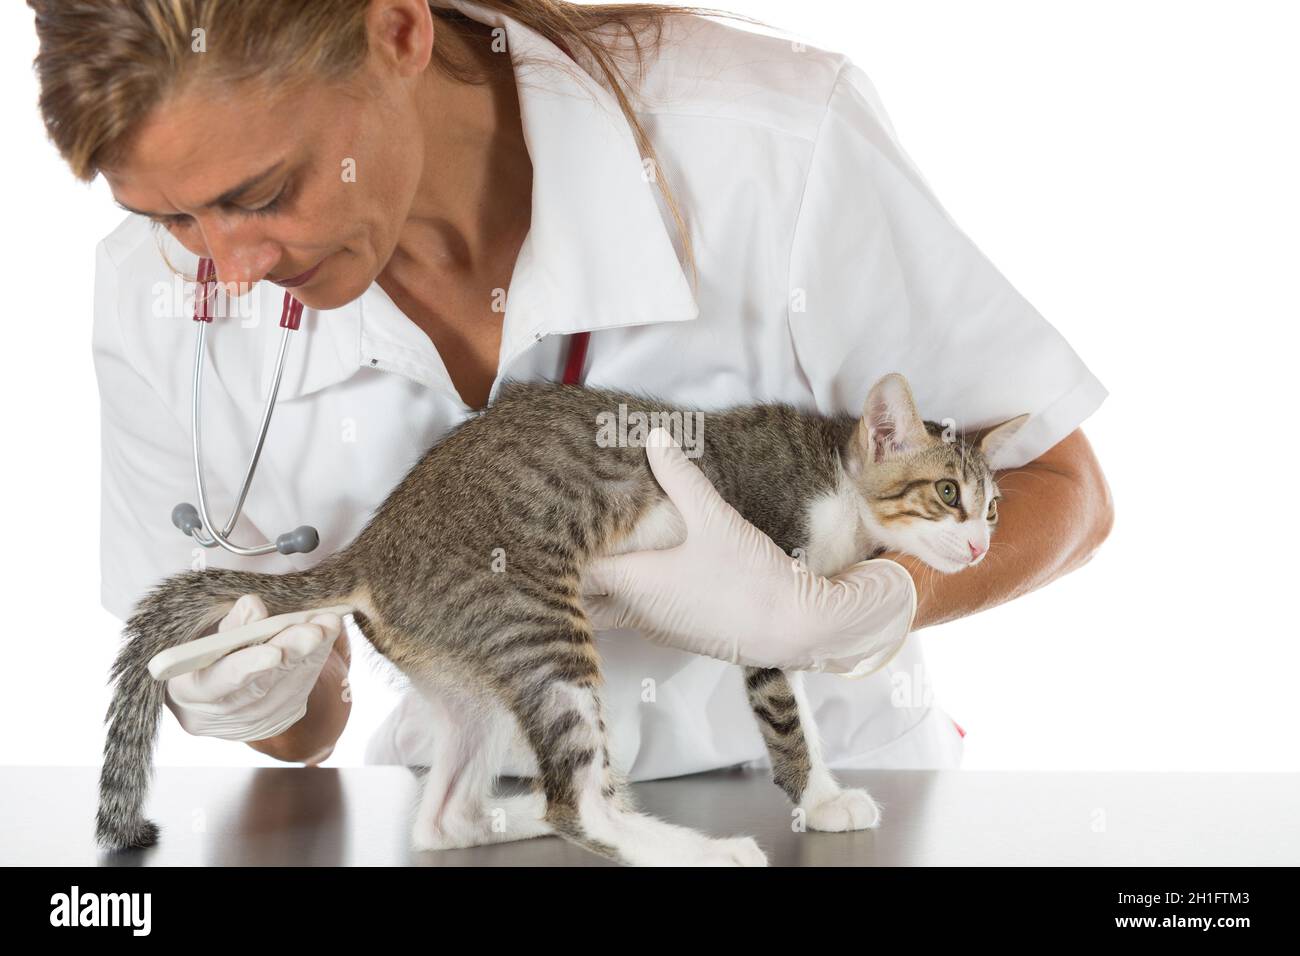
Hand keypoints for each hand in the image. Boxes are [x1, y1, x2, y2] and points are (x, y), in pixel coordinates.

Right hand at [164, 595, 345, 741]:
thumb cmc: (206, 652)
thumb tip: (253, 606)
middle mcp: (217, 715)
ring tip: (327, 624)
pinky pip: (299, 693)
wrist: (216, 688)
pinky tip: (326, 638)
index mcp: (187, 691)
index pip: (216, 682)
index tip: (274, 652)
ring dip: (311, 655)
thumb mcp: (206, 633)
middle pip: (259, 687)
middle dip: (290, 655)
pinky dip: (315, 663)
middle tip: (315, 631)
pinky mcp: (275, 722)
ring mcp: (249, 723)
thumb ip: (232, 624)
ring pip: (285, 690)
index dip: (246, 668)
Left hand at [580, 428, 916, 676]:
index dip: (555, 548)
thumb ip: (680, 477)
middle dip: (565, 573)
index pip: (573, 569)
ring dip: (596, 584)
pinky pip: (634, 614)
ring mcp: (655, 627)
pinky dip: (624, 594)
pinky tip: (638, 569)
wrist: (793, 630)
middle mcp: (635, 612)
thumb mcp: (715, 519)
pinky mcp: (676, 633)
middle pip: (581, 597)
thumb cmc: (750, 578)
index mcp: (634, 584)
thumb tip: (654, 438)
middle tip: (558, 540)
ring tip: (591, 549)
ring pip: (606, 608)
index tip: (544, 524)